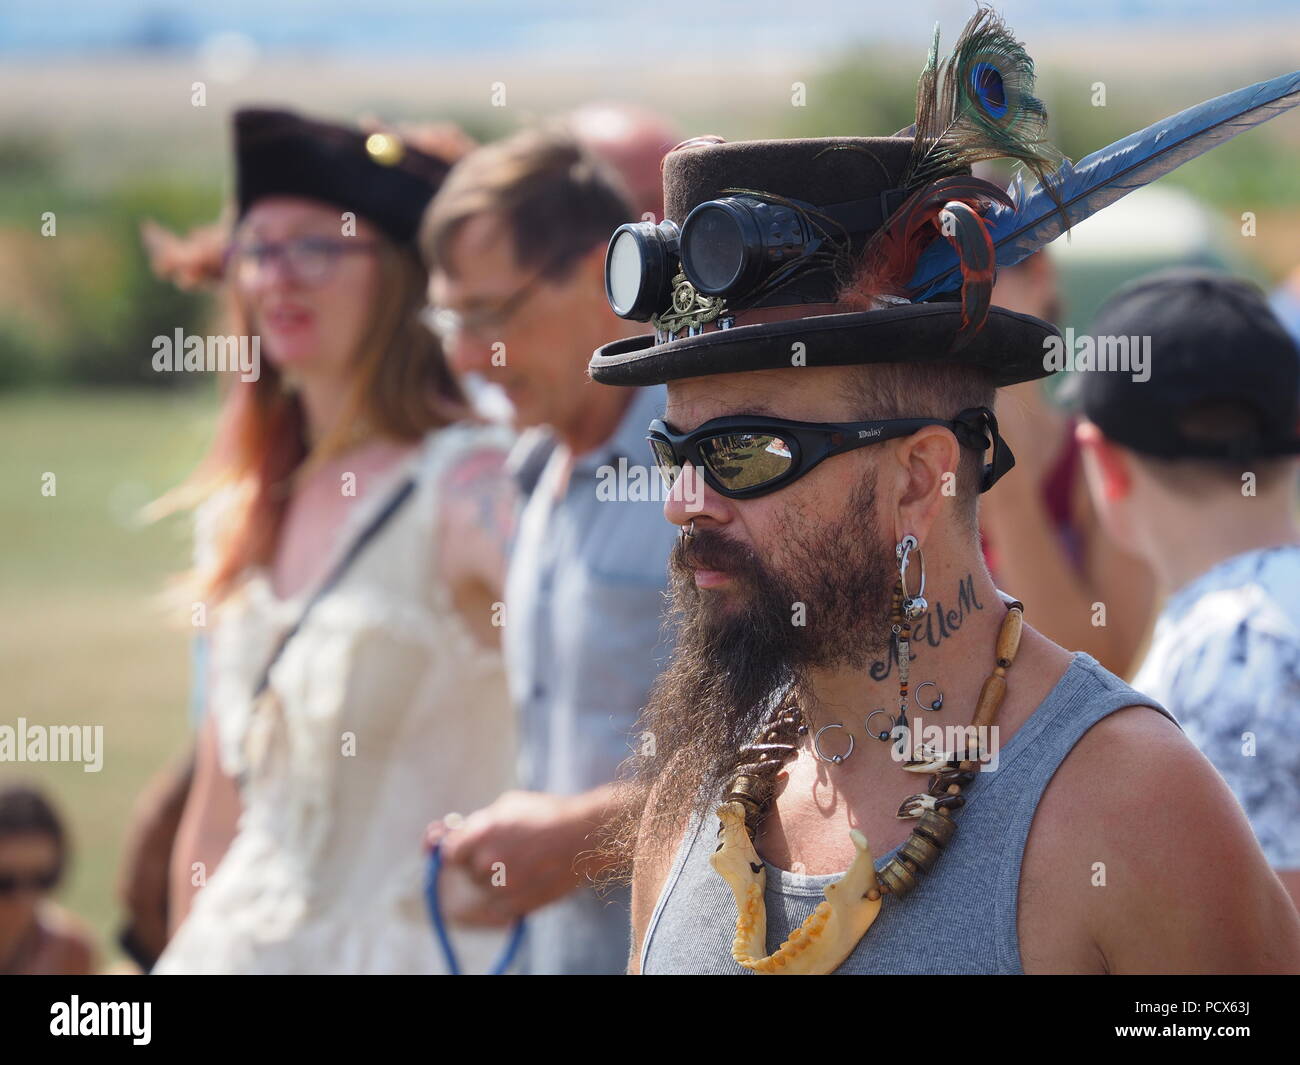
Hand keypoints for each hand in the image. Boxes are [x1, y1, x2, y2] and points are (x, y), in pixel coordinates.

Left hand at [424, 790, 593, 925]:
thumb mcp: (508, 806)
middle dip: (481, 861)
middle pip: (468, 870)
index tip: (466, 849)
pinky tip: (530, 877)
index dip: (458, 850)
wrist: (586, 837)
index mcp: (481, 833)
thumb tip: (452, 833)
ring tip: (526, 861)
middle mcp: (487, 861)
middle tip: (509, 850)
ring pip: (485, 888)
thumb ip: (477, 823)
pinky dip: (509, 896)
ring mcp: (502, 886)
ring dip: (496, 879)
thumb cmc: (547, 814)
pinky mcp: (517, 905)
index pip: (448, 852)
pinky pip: (500, 905)